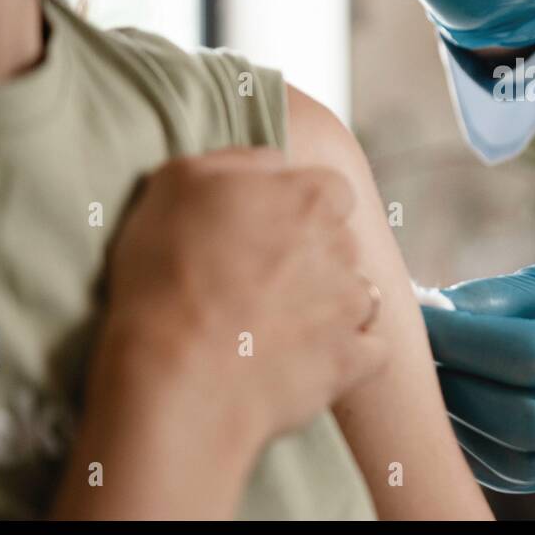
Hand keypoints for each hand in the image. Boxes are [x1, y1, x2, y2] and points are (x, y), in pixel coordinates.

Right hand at [97, 149, 387, 456]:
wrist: (175, 374)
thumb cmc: (166, 273)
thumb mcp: (178, 182)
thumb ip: (238, 161)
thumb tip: (274, 162)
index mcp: (308, 198)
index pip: (330, 190)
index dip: (300, 209)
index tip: (266, 230)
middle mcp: (341, 246)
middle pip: (342, 242)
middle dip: (313, 257)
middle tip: (260, 282)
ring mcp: (351, 307)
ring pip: (360, 295)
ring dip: (331, 306)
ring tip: (281, 326)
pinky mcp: (350, 361)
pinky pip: (369, 352)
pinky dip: (348, 356)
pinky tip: (309, 360)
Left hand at [422, 244, 534, 491]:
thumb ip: (491, 301)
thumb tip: (422, 316)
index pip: (530, 355)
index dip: (463, 341)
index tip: (420, 320)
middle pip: (523, 418)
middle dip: (456, 387)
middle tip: (418, 356)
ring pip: (519, 459)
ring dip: (460, 423)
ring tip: (431, 383)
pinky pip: (523, 474)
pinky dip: (477, 447)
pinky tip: (454, 413)